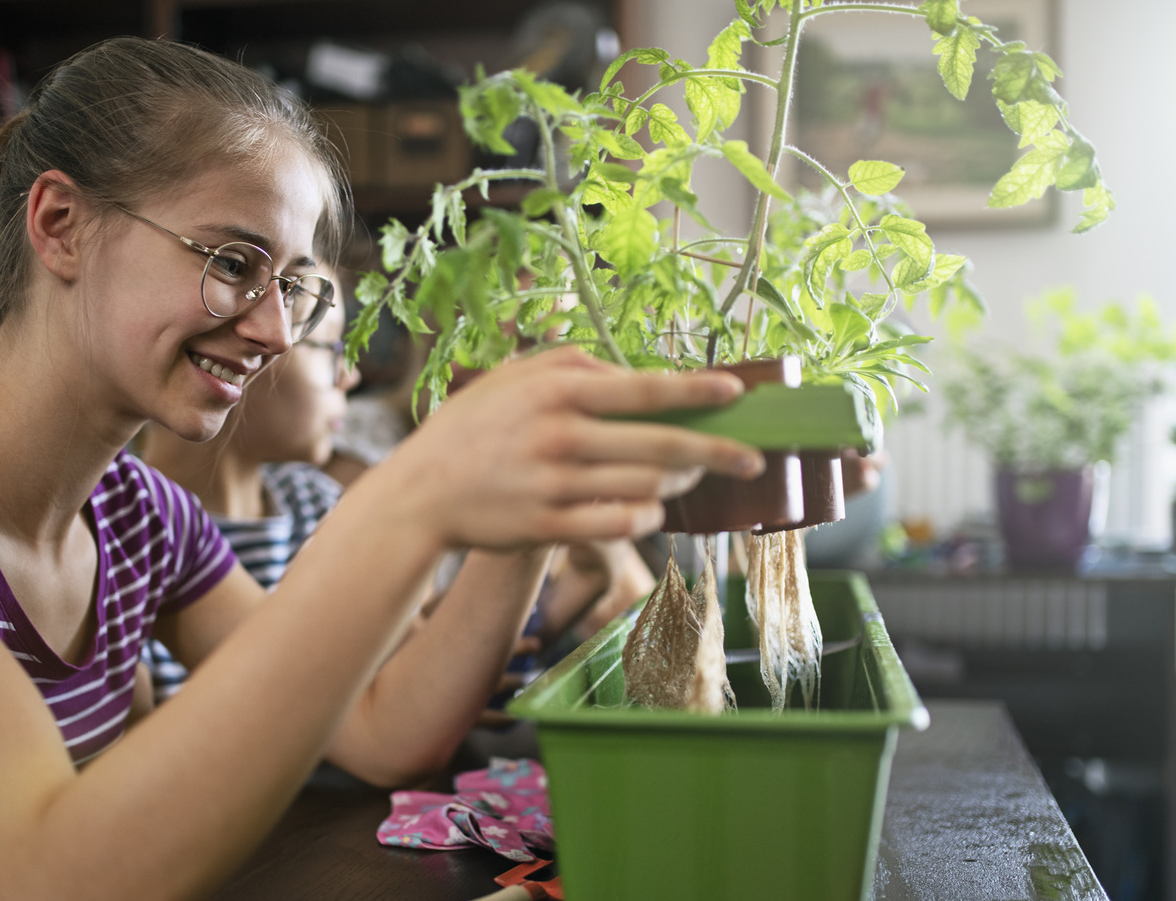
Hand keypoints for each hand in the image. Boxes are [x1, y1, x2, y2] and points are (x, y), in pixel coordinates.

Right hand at [379, 347, 764, 549]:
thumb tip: (637, 375)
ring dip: (678, 486)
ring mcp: (553, 484)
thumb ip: (573, 369)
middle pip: (660, 446)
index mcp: (556, 391)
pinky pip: (619, 526)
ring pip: (645, 488)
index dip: (696, 392)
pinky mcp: (547, 526)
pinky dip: (644, 519)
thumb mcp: (515, 378)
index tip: (736, 395)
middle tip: (754, 459)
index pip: (643, 389)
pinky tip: (648, 510)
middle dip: (717, 452)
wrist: (420, 492)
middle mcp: (559, 435)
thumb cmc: (475, 428)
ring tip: (690, 479)